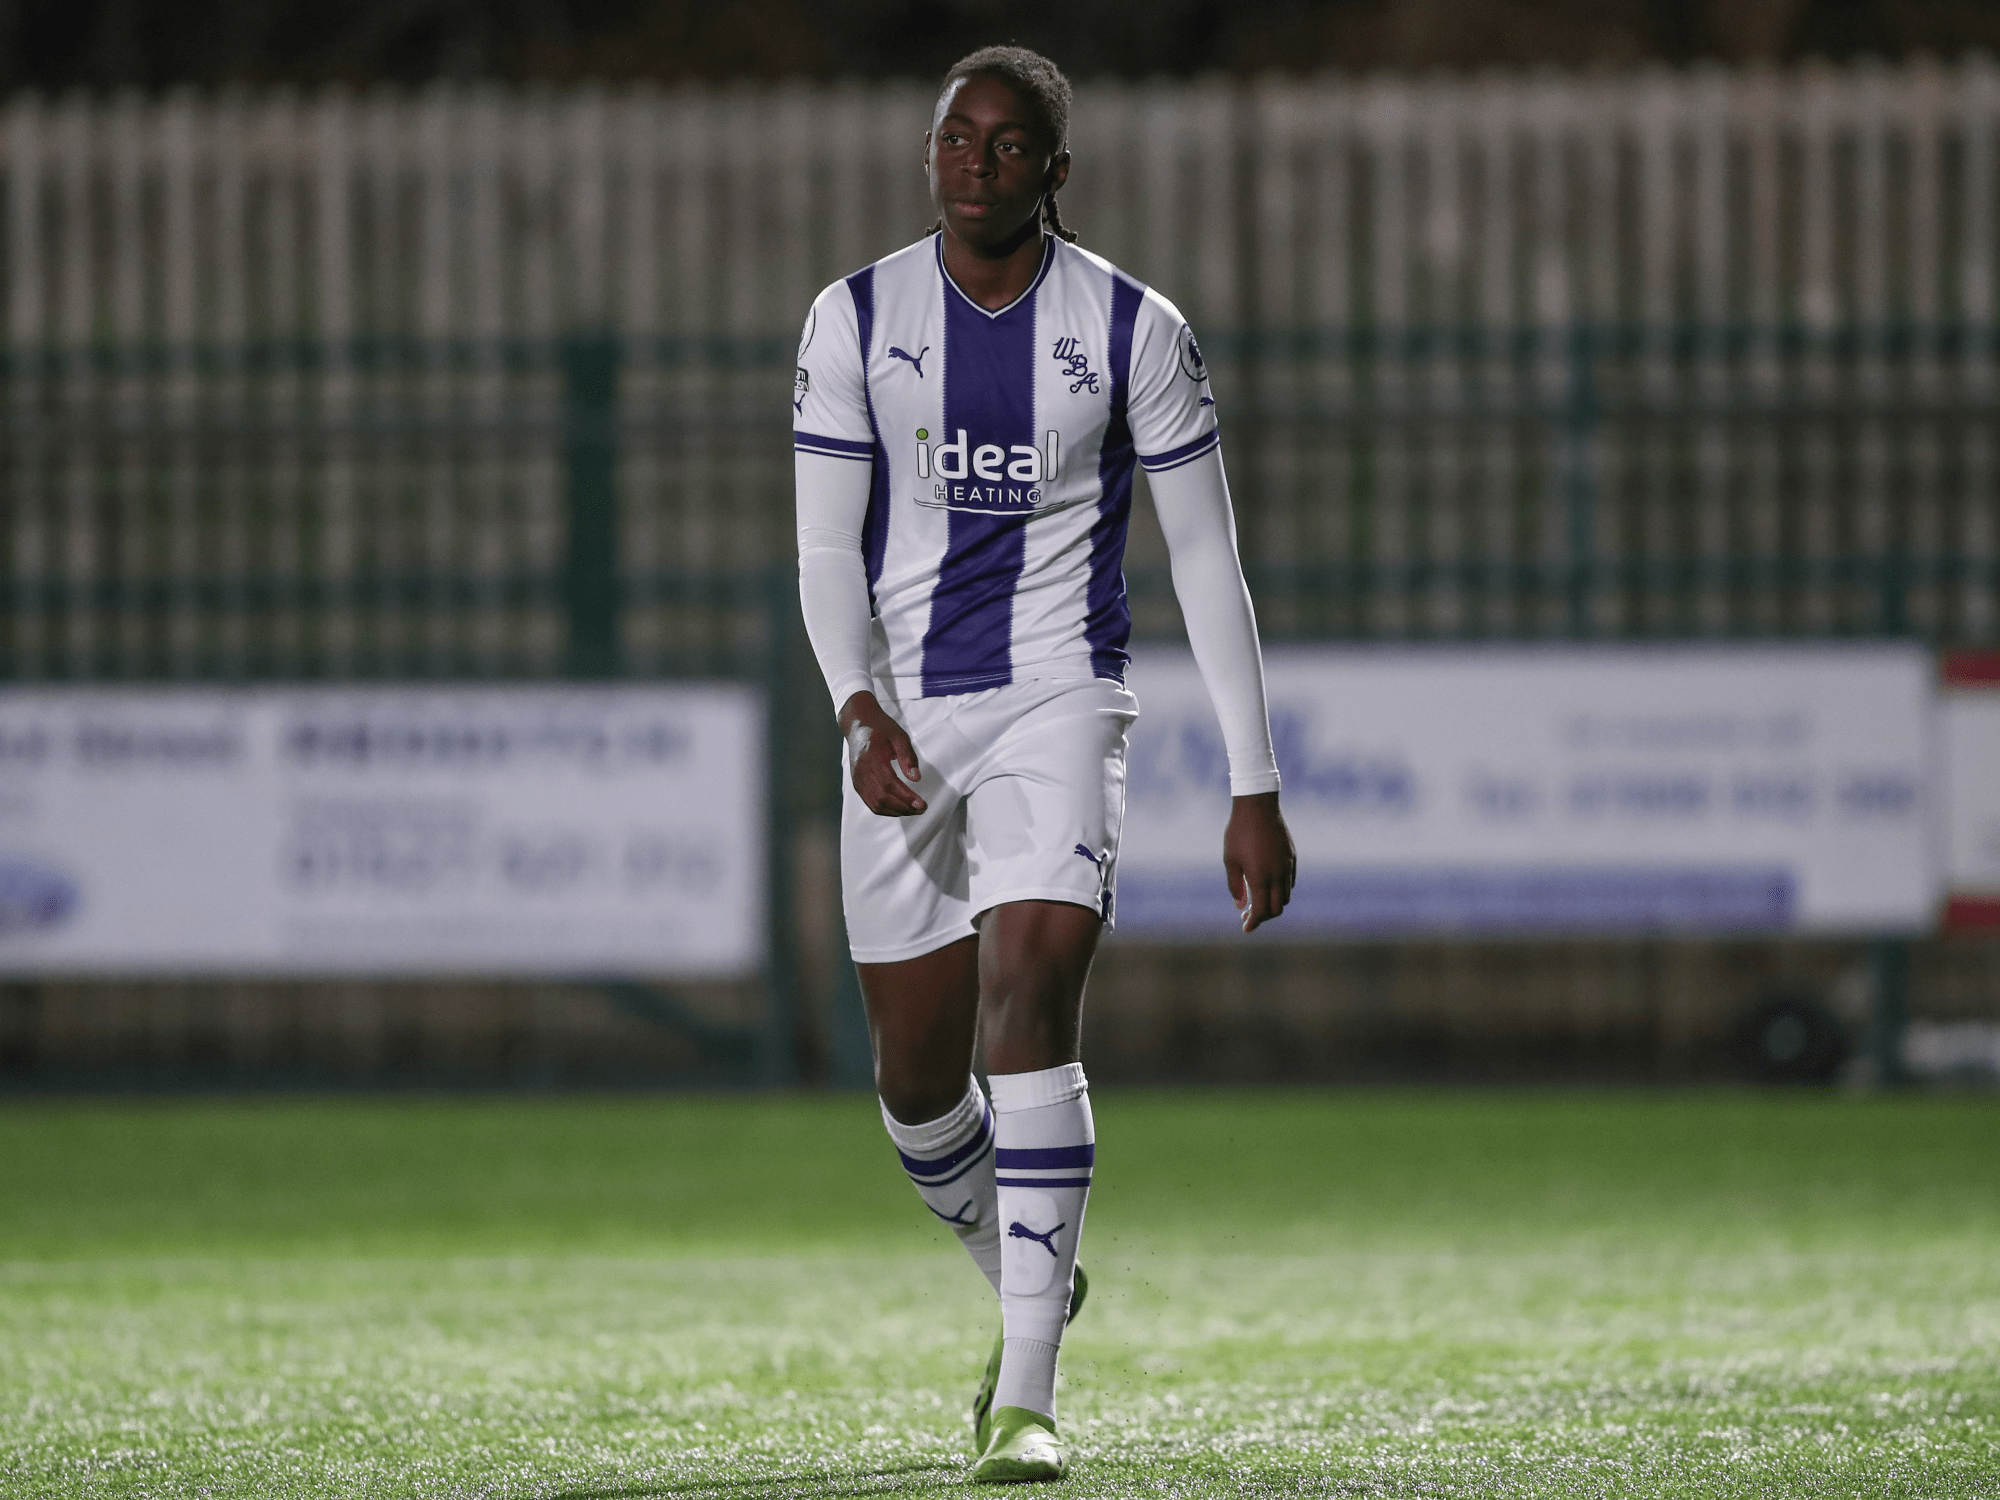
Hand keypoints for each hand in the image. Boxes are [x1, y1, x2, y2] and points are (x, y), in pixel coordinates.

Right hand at [839, 691, 926, 816]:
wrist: (858, 724)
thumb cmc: (880, 728)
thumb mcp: (899, 736)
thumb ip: (908, 756)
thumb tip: (916, 778)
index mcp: (872, 757)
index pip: (889, 783)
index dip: (906, 797)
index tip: (921, 804)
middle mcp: (861, 771)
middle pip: (882, 798)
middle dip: (904, 808)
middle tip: (922, 809)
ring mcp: (857, 779)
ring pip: (875, 804)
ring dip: (896, 812)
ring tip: (913, 810)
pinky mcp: (857, 783)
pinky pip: (870, 802)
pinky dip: (885, 810)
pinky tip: (899, 808)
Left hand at [1224, 792, 1295, 932]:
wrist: (1257, 806)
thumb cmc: (1238, 833)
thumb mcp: (1230, 860)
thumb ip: (1235, 885)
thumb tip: (1241, 906)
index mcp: (1260, 877)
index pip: (1261, 911)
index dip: (1253, 923)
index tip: (1245, 928)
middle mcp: (1277, 875)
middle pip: (1277, 909)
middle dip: (1263, 917)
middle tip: (1248, 916)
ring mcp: (1287, 866)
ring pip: (1286, 896)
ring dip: (1273, 904)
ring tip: (1258, 900)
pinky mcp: (1292, 857)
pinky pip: (1290, 882)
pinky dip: (1281, 890)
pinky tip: (1268, 885)